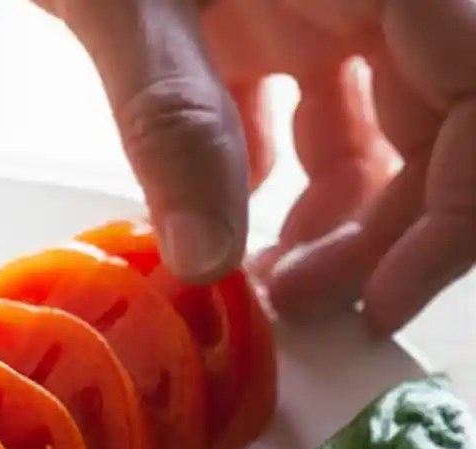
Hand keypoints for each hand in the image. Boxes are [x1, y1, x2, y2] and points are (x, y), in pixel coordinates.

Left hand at [42, 0, 475, 334]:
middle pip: (447, 120)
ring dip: (345, 209)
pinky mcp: (285, 7)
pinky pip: (327, 98)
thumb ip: (173, 118)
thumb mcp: (125, 0)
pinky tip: (236, 208)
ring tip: (269, 276)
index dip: (456, 213)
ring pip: (392, 118)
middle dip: (391, 228)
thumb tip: (207, 258)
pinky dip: (293, 164)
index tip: (384, 296)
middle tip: (303, 299)